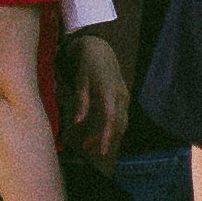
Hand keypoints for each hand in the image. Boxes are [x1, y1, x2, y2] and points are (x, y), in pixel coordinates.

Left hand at [59, 38, 131, 163]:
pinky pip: (119, 116)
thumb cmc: (87, 65)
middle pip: (117, 124)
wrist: (100, 49)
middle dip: (104, 139)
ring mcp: (124, 96)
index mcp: (109, 91)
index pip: (110, 118)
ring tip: (88, 144)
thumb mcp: (80, 81)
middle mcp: (121, 95)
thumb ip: (81, 102)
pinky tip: (96, 133)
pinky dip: (109, 127)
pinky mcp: (123, 97)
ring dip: (107, 135)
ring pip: (120, 122)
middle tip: (87, 148)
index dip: (106, 136)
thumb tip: (77, 123)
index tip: (100, 151)